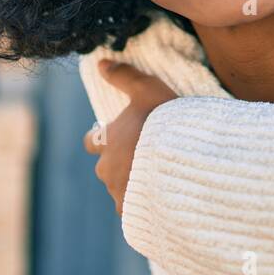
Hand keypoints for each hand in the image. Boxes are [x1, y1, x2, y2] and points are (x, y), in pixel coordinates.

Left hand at [82, 60, 177, 214]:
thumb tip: (101, 62)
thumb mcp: (146, 89)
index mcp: (107, 141)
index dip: (101, 138)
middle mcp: (107, 169)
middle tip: (142, 157)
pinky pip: (137, 210)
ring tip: (158, 179)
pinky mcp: (137, 212)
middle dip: (119, 164)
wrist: (182, 157)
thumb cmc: (164, 121)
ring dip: (133, 184)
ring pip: (121, 189)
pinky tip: (163, 199)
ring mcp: (120, 193)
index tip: (113, 136)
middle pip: (106, 168)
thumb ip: (124, 76)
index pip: (91, 141)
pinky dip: (147, 204)